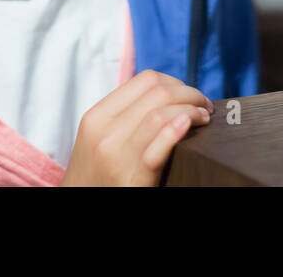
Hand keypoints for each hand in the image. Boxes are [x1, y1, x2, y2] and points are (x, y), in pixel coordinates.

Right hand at [59, 70, 213, 185]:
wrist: (77, 202)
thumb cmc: (94, 175)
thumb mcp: (97, 138)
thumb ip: (122, 115)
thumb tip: (165, 96)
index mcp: (97, 116)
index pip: (145, 80)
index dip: (175, 82)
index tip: (187, 93)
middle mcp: (105, 132)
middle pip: (158, 93)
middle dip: (190, 94)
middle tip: (203, 105)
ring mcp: (118, 156)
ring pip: (160, 114)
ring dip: (192, 110)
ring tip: (204, 117)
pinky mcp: (133, 179)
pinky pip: (159, 147)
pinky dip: (177, 130)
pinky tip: (190, 126)